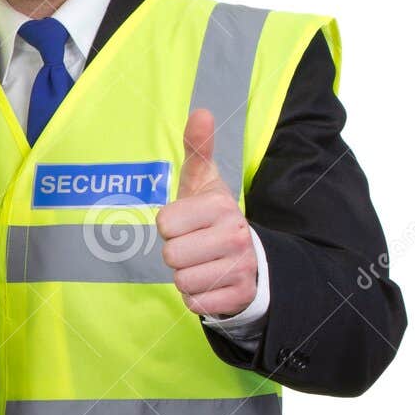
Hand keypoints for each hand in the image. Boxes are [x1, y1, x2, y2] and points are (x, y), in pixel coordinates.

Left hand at [155, 108, 257, 316]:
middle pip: (171, 254)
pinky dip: (197, 298)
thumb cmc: (212, 217)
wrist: (250, 259)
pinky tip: (211, 283)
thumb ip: (197, 148)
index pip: (164, 223)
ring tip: (203, 264)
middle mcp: (237, 236)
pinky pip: (195, 303)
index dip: (169, 226)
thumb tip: (201, 111)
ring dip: (186, 276)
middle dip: (177, 253)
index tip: (188, 223)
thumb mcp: (204, 183)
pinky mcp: (240, 297)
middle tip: (195, 246)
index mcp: (222, 207)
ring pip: (182, 281)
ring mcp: (242, 268)